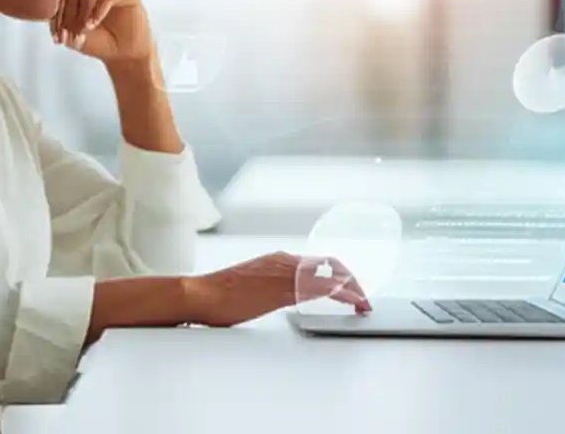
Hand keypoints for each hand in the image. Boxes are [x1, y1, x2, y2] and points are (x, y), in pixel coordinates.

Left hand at [51, 0, 153, 64]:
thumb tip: (60, 28)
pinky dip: (99, 10)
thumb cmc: (101, 42)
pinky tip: (95, 23)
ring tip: (85, 29)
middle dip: (69, 12)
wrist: (124, 53)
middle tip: (71, 32)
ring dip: (84, 12)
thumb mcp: (75, 36)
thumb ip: (63, 27)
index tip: (58, 37)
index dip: (57, 15)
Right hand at [184, 251, 371, 326]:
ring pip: (331, 274)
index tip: (349, 288)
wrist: (201, 295)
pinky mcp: (284, 286)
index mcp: (277, 259)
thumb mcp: (252, 288)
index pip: (318, 263)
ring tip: (364, 304)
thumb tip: (282, 296)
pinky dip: (345, 294)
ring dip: (352, 288)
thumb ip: (271, 287)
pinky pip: (324, 288)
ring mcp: (285, 271)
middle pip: (331, 265)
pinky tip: (354, 304)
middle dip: (351, 281)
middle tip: (362, 299)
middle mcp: (285, 260)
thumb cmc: (219, 296)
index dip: (338, 275)